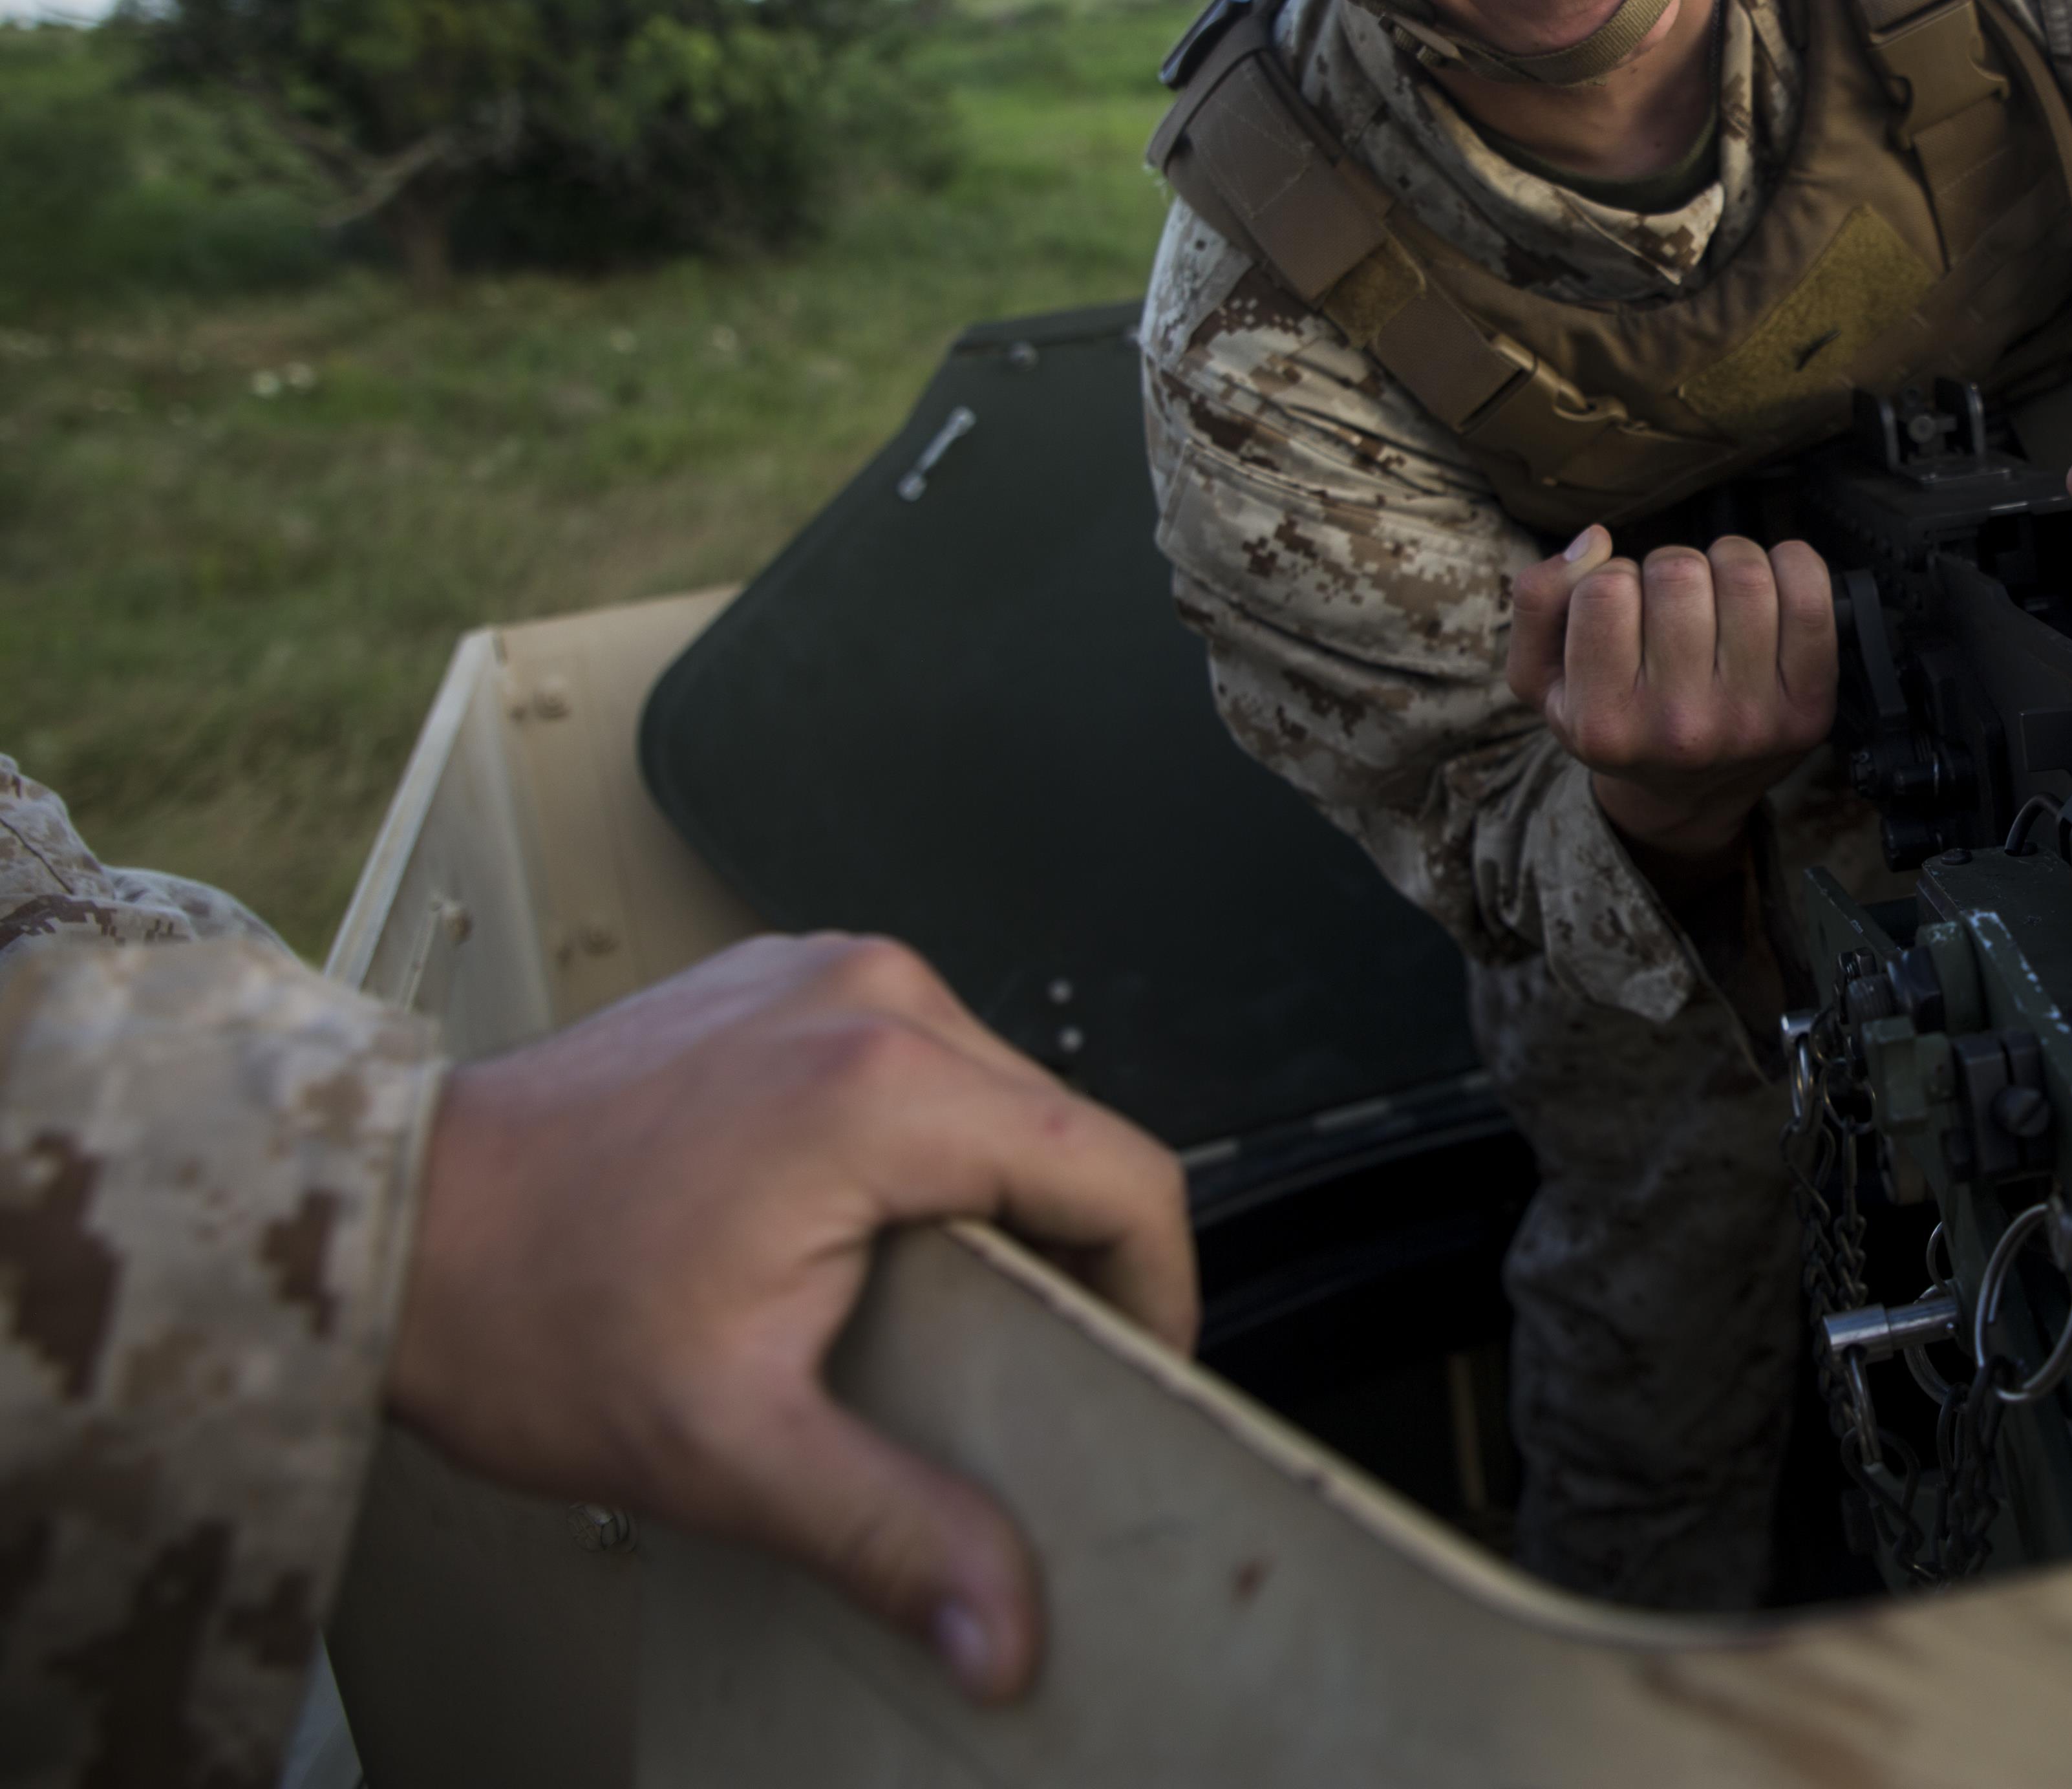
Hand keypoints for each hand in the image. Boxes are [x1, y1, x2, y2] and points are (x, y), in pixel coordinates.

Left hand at [384, 934, 1196, 1702]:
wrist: (384, 1218)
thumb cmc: (527, 1312)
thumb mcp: (724, 1451)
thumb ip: (890, 1533)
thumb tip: (1007, 1629)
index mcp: (886, 1085)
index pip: (1120, 1174)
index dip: (1157, 1289)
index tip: (1131, 1372)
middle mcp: (875, 997)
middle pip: (1067, 1131)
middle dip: (1072, 1254)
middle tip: (1027, 1370)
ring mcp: (830, 973)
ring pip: (1001, 1095)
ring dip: (997, 1199)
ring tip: (933, 1306)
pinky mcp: (791, 983)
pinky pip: (922, 1060)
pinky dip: (924, 1148)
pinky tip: (857, 1231)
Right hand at [1506, 525, 1835, 860]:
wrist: (1690, 793)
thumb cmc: (1617, 716)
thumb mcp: (1544, 678)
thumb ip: (1537, 601)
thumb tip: (1593, 540)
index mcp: (1605, 724)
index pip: (1604, 588)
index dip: (1610, 577)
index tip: (1621, 605)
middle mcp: (1680, 729)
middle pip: (1678, 573)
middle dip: (1672, 568)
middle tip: (1674, 601)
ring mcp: (1750, 719)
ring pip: (1744, 575)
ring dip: (1728, 563)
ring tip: (1717, 595)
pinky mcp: (1808, 707)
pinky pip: (1810, 598)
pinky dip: (1792, 566)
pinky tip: (1771, 584)